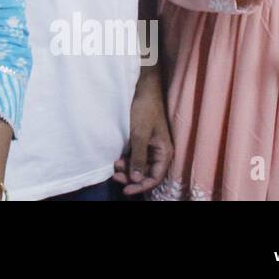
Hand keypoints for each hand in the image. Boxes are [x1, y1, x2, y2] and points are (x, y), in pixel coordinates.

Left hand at [113, 74, 172, 194]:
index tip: (125, 190)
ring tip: (114, 165)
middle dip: (131, 177)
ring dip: (127, 169)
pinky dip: (125, 159)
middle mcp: (158, 152)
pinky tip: (116, 158)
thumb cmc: (144, 110)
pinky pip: (134, 156)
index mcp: (164, 153)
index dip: (140, 186)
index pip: (154, 177)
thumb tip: (136, 179)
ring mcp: (149, 147)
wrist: (142, 88)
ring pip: (138, 165)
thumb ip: (138, 157)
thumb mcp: (140, 134)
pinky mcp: (140, 141)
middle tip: (115, 176)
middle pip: (146, 173)